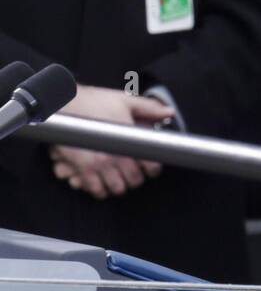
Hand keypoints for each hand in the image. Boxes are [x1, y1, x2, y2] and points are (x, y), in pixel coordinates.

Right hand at [51, 85, 169, 197]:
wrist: (63, 103)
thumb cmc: (94, 101)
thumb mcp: (124, 100)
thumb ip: (149, 108)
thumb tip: (168, 112)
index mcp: (128, 140)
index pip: (151, 166)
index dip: (153, 169)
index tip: (150, 166)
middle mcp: (115, 155)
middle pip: (135, 181)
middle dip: (136, 178)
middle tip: (133, 172)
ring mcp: (99, 165)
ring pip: (117, 189)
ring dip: (120, 185)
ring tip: (119, 177)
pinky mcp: (83, 170)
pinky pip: (97, 190)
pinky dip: (102, 190)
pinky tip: (103, 182)